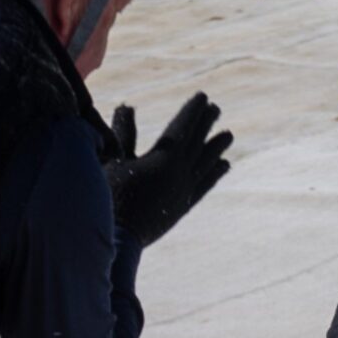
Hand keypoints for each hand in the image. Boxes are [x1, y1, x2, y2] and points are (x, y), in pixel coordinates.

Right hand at [106, 92, 232, 247]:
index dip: (193, 111)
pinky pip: (203, 186)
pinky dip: (214, 175)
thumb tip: (127, 106)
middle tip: (215, 108)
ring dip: (216, 147)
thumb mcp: (113, 161)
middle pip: (196, 143)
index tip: (204, 98)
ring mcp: (183, 192)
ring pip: (205, 164)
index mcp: (163, 159)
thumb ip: (123, 133)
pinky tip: (223, 165)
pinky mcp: (181, 208)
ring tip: (228, 135)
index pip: (182, 128)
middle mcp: (179, 174)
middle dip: (205, 124)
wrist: (117, 240)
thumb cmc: (109, 198)